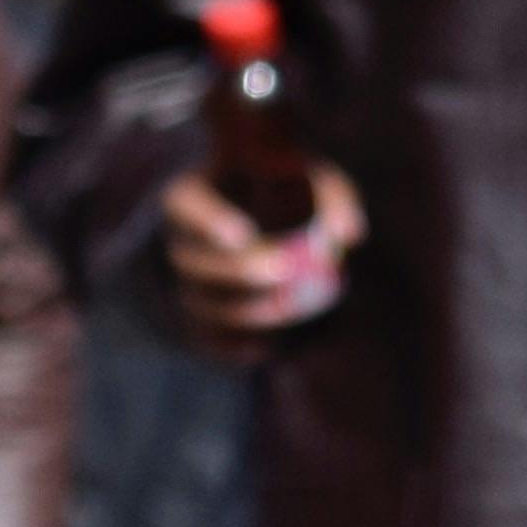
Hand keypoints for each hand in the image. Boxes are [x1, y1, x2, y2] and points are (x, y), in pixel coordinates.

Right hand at [159, 156, 363, 361]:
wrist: (252, 219)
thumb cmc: (282, 190)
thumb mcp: (308, 179)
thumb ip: (332, 198)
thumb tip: (347, 236)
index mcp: (193, 193)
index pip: (186, 204)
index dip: (208, 221)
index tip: (244, 235)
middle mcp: (179, 238)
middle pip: (192, 261)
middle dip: (237, 270)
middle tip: (284, 270)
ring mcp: (184, 281)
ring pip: (199, 302)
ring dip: (241, 309)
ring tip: (287, 307)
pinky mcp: (196, 315)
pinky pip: (204, 338)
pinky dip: (230, 347)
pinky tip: (264, 348)